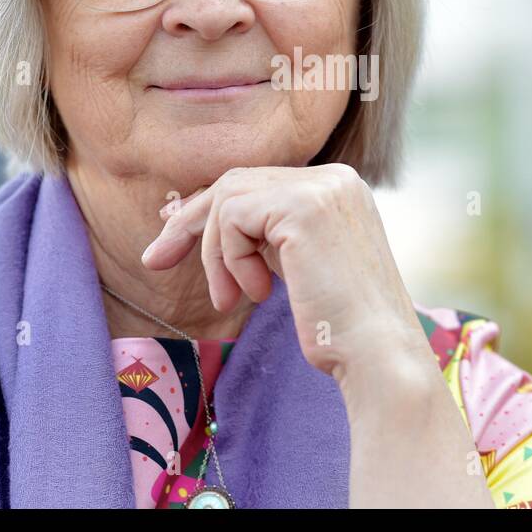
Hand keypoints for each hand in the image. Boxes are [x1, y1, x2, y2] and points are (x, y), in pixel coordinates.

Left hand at [140, 164, 428, 380]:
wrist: (377, 354)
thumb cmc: (340, 325)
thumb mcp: (301, 263)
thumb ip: (268, 234)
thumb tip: (208, 215)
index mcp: (339, 187)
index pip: (257, 182)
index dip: (209, 206)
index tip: (170, 231)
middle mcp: (335, 178)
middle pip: (236, 182)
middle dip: (191, 223)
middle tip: (154, 260)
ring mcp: (320, 188)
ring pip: (228, 200)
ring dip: (215, 254)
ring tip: (229, 299)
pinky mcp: (302, 207)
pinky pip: (233, 219)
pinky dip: (229, 259)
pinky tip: (256, 294)